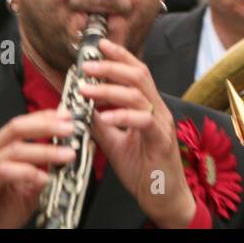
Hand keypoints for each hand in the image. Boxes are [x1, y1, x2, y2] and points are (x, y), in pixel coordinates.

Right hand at [0, 110, 75, 228]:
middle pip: (16, 128)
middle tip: (70, 128)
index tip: (67, 116)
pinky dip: (27, 172)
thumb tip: (60, 163)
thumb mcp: (24, 192)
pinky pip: (4, 172)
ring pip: (14, 149)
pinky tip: (44, 177)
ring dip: (44, 150)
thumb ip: (39, 176)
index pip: (20, 125)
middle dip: (46, 125)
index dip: (44, 117)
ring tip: (67, 155)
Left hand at [80, 38, 197, 228]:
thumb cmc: (143, 169)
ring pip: (138, 94)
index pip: (136, 72)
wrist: (163, 198)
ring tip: (86, 89)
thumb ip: (101, 124)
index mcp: (148, 107)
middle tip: (87, 65)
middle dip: (111, 66)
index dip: (120, 56)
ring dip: (109, 88)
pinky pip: (142, 121)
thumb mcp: (115, 143)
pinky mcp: (161, 141)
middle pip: (138, 75)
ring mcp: (161, 124)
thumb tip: (80, 108)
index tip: (100, 45)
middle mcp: (157, 110)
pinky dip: (122, 115)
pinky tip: (105, 116)